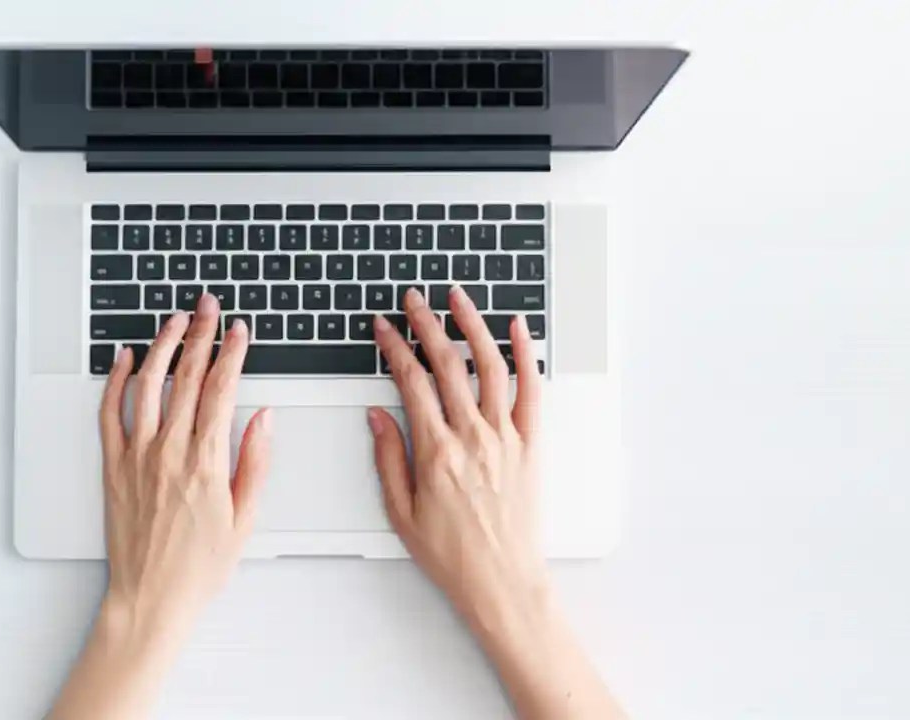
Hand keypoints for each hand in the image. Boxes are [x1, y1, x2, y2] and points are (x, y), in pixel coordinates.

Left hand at [98, 293, 270, 638]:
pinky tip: (123, 359)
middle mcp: (169, 452)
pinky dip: (115, 381)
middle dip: (200, 335)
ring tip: (173, 321)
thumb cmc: (199, 568)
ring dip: (161, 347)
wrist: (150, 599)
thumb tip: (263, 419)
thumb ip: (255, 463)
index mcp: (206, 463)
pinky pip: (110, 413)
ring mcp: (136, 457)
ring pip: (147, 385)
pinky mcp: (112, 467)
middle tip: (208, 308)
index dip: (232, 354)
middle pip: (186, 377)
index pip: (221, 391)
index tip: (239, 331)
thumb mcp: (245, 519)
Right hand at [370, 287, 547, 631]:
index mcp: (435, 451)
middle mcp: (472, 436)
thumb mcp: (401, 511)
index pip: (409, 381)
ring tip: (459, 298)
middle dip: (426, 323)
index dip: (393, 346)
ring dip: (472, 325)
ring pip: (488, 366)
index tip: (383, 327)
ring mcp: (505, 437)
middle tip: (414, 299)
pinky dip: (525, 355)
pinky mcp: (530, 445)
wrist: (502, 581)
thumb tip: (378, 416)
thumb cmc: (452, 554)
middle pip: (446, 363)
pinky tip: (517, 329)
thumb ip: (388, 458)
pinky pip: (531, 390)